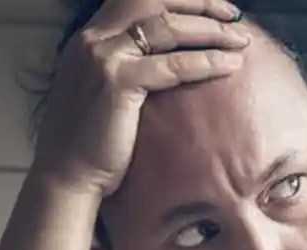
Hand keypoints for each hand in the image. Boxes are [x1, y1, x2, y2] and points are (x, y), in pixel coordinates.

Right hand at [31, 0, 250, 194]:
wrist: (66, 175)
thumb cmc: (90, 142)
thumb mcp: (102, 91)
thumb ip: (126, 66)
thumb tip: (169, 58)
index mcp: (89, 37)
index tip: (213, 8)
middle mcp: (92, 38)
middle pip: (154, 0)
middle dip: (199, 3)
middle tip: (234, 15)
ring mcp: (102, 57)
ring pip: (168, 27)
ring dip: (211, 30)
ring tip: (240, 40)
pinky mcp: (116, 82)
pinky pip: (172, 65)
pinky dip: (206, 62)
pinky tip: (229, 66)